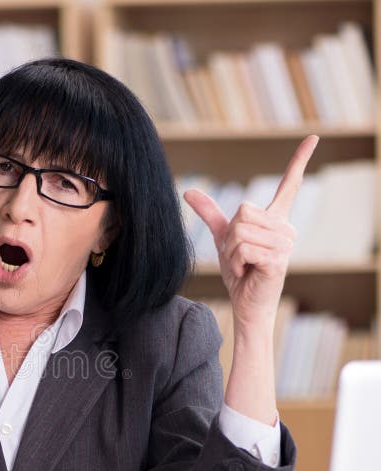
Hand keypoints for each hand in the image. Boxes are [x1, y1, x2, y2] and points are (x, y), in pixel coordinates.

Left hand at [183, 135, 318, 330]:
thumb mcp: (222, 237)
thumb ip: (210, 214)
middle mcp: (285, 227)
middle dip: (229, 236)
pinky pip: (243, 248)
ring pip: (241, 231)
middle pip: (243, 210)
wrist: (247, 302)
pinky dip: (235, 263)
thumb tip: (188, 190)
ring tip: (243, 265)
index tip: (313, 136)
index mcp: (275, 219)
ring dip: (231, 252)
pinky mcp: (278, 259)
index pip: (289, 185)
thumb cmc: (240, 271)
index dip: (300, 160)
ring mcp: (285, 243)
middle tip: (238, 256)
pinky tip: (246, 272)